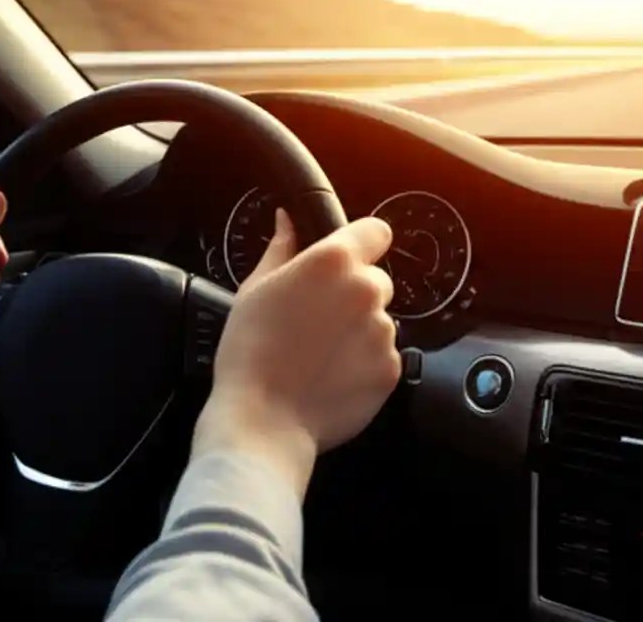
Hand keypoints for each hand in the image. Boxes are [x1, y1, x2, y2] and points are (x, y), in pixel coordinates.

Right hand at [195, 209, 399, 497]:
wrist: (263, 420)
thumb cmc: (249, 353)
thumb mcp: (254, 289)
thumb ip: (280, 248)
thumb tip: (287, 221)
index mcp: (333, 262)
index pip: (376, 231)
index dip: (361, 243)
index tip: (346, 259)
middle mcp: (366, 290)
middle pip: (376, 280)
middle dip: (353, 294)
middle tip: (317, 319)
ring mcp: (384, 332)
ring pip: (379, 319)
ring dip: (358, 330)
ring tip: (319, 353)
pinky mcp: (392, 369)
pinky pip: (382, 355)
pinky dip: (363, 363)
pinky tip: (330, 375)